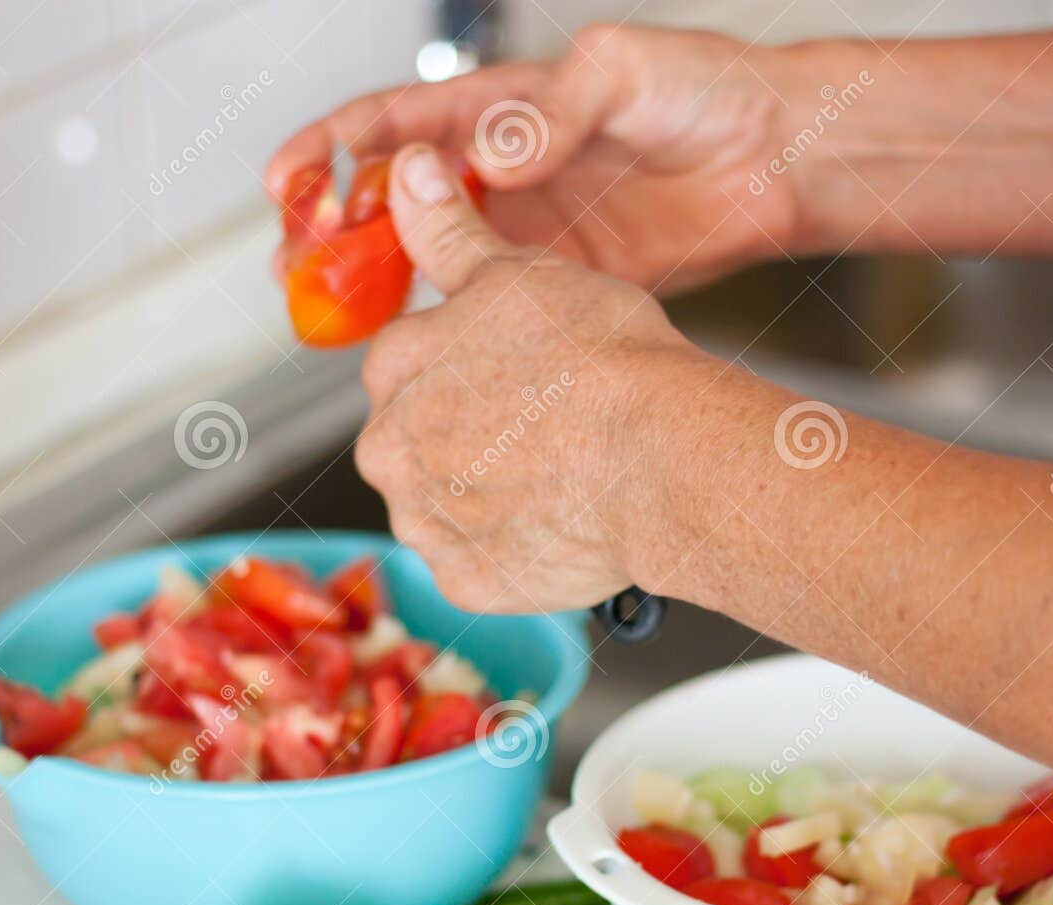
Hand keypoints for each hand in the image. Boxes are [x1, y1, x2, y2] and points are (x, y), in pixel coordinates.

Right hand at [266, 25, 809, 291]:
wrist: (775, 160)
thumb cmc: (706, 91)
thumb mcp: (622, 73)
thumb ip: (550, 111)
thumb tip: (490, 151)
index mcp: (496, 109)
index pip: (390, 126)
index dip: (328, 151)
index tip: (288, 183)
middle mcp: (500, 172)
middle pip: (390, 200)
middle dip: (330, 230)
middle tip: (292, 268)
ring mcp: (526, 230)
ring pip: (426, 259)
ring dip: (376, 286)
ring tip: (333, 319)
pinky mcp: (558, 281)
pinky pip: (486, 304)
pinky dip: (448, 325)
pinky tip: (423, 350)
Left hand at [354, 144, 733, 613]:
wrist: (662, 458)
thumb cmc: (603, 361)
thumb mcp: (519, 270)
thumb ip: (448, 232)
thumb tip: (405, 172)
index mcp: (393, 366)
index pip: (406, 363)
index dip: (468, 363)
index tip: (516, 370)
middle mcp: (390, 449)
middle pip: (415, 438)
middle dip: (465, 432)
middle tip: (544, 425)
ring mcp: (428, 523)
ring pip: (444, 505)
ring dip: (485, 493)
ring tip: (558, 474)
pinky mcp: (470, 583)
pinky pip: (479, 565)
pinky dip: (512, 551)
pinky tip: (560, 522)